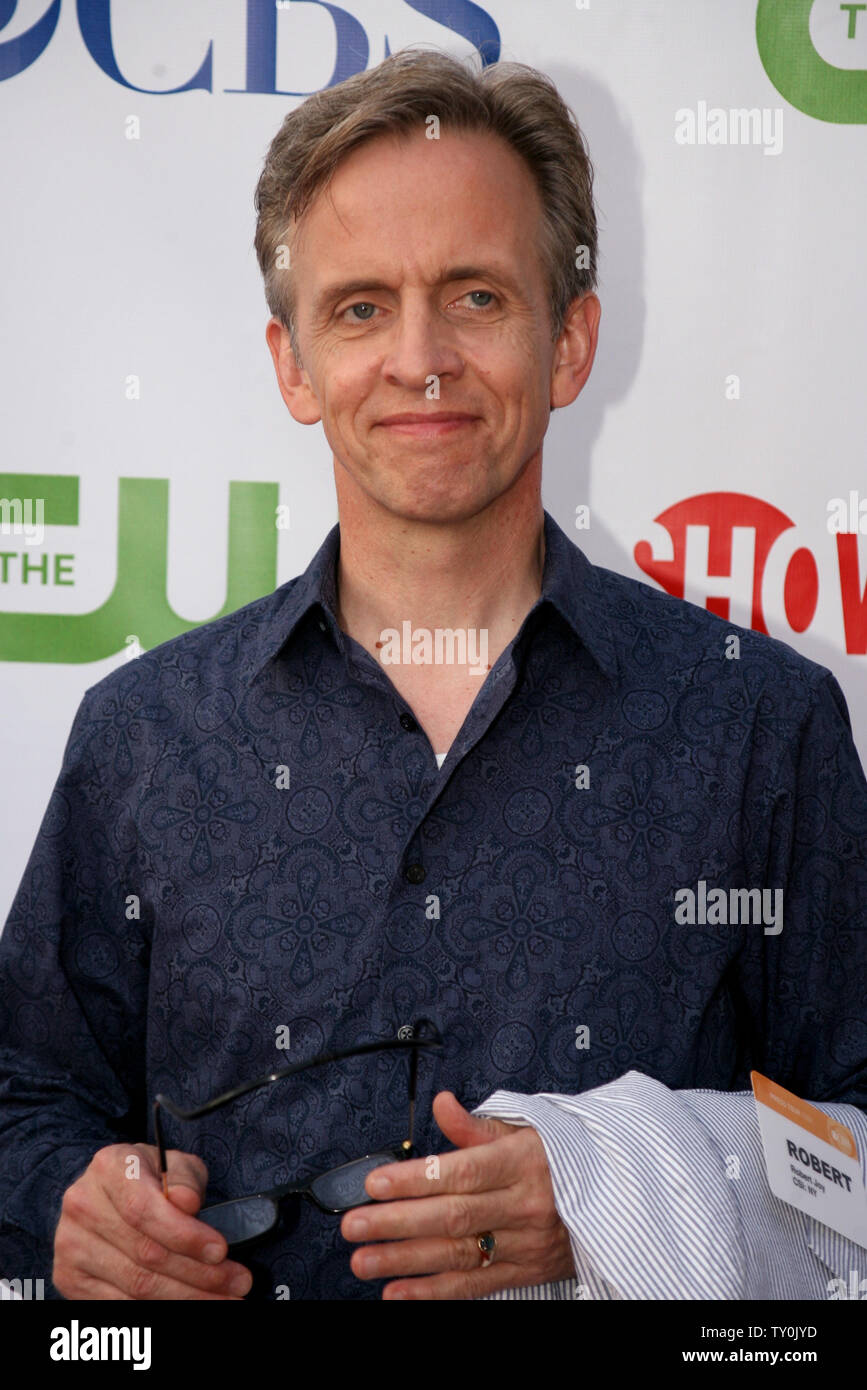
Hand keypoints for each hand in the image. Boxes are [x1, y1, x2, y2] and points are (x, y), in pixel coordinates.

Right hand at [53, 1143, 253, 1299]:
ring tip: (225, 1297)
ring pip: (136, 1285)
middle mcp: (82, 1205)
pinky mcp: (70, 1278)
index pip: (144, 1209)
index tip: (221, 1250)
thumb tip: (186, 1203)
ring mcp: (71, 1245)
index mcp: (109, 1167)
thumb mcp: (173, 1163)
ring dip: (187, 1297)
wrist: (104, 1193)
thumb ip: (184, 1179)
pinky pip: (121, 1304)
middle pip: (145, 1254)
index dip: (185, 1235)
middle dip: (200, 1274)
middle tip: (238, 1282)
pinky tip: (189, 1302)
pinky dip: (161, 1308)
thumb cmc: (148, 1177)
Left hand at [340, 1090, 575, 1298]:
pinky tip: (397, 1293)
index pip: (461, 1172)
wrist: (619, 1194)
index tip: (375, 1183)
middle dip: (396, 1222)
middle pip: (452, 1216)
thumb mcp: (527, 1129)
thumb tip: (441, 1105)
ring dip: (405, 1260)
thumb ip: (477, 1125)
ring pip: (458, 1254)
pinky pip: (475, 1285)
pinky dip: (434, 1293)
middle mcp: (524, 1204)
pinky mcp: (526, 1271)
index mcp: (522, 1161)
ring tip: (364, 1260)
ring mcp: (526, 1243)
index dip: (415, 1180)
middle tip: (354, 1225)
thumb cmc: (562, 1157)